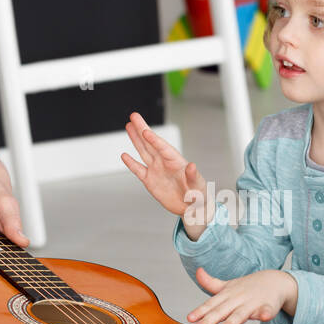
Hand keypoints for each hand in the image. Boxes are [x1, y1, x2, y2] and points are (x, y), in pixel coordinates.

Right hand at [120, 111, 209, 236]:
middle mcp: (164, 162)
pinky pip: (138, 170)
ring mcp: (156, 170)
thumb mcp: (198, 184)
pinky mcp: (150, 181)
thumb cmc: (199, 194)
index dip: (154, 139)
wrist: (192, 207)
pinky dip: (131, 163)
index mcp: (176, 161)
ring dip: (135, 140)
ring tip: (129, 126)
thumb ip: (193, 175)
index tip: (146, 131)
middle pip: (150, 143)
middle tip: (134, 116)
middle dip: (142, 129)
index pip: (163, 147)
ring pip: (143, 152)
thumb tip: (192, 165)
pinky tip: (124, 155)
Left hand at [187, 268, 294, 323]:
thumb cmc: (249, 286)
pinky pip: (267, 311)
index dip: (200, 311)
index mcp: (228, 295)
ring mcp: (253, 302)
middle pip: (222, 311)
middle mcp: (238, 298)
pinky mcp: (268, 306)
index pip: (211, 304)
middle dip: (209, 320)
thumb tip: (197, 271)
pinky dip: (266, 314)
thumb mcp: (229, 285)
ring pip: (241, 314)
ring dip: (231, 322)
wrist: (275, 281)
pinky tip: (264, 317)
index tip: (190, 319)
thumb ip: (211, 283)